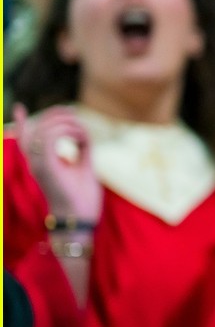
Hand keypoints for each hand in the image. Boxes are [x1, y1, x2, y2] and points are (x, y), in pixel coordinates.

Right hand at [13, 104, 102, 222]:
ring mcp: (39, 164)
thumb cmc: (82, 197)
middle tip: (77, 118)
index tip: (19, 107)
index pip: (24, 139)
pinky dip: (67, 131)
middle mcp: (35, 162)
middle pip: (38, 128)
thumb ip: (82, 150)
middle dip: (58, 116)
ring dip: (67, 124)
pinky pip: (49, 137)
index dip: (20, 123)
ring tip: (83, 133)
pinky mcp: (47, 166)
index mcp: (41, 163)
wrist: (79, 219)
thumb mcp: (84, 167)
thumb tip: (83, 133)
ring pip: (45, 130)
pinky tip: (80, 138)